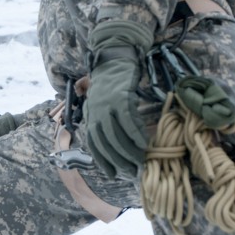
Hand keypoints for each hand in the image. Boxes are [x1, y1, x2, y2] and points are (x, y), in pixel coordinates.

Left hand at [84, 19, 152, 178]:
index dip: (103, 161)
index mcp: (90, 116)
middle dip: (119, 160)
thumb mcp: (100, 105)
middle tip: (131, 171)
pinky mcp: (121, 97)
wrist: (115, 59)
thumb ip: (102, 122)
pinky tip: (144, 143)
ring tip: (141, 161)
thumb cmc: (111, 85)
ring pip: (118, 135)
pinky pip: (129, 121)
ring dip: (130, 151)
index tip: (113, 174)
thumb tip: (113, 146)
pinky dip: (136, 134)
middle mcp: (96, 112)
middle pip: (106, 143)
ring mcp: (107, 105)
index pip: (94, 144)